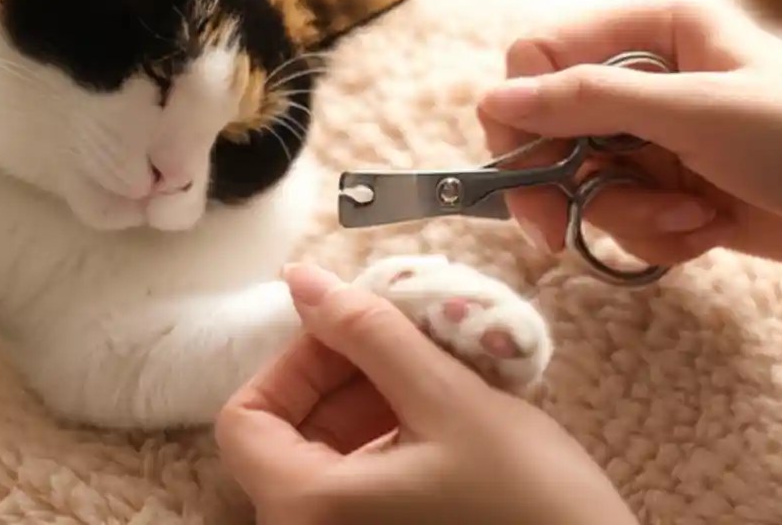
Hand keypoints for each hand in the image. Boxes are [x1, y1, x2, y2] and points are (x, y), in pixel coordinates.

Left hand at [215, 264, 637, 524]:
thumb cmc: (534, 504)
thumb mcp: (449, 399)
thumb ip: (368, 332)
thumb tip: (303, 280)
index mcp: (310, 509)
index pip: (247, 418)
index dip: (296, 361)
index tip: (355, 331)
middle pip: (284, 436)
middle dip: (341, 376)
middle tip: (405, 342)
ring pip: (323, 457)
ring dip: (368, 404)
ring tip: (434, 376)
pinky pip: (356, 487)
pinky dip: (386, 442)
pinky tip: (441, 421)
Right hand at [476, 4, 781, 269]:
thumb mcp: (696, 110)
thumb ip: (589, 101)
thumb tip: (494, 98)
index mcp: (650, 31)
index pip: (537, 62)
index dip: (519, 117)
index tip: (523, 173)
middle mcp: (644, 79)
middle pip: (548, 132)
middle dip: (566, 186)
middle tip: (558, 232)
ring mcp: (657, 138)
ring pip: (583, 184)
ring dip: (630, 216)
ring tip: (695, 220)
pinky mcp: (673, 190)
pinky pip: (622, 218)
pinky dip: (658, 236)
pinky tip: (710, 231)